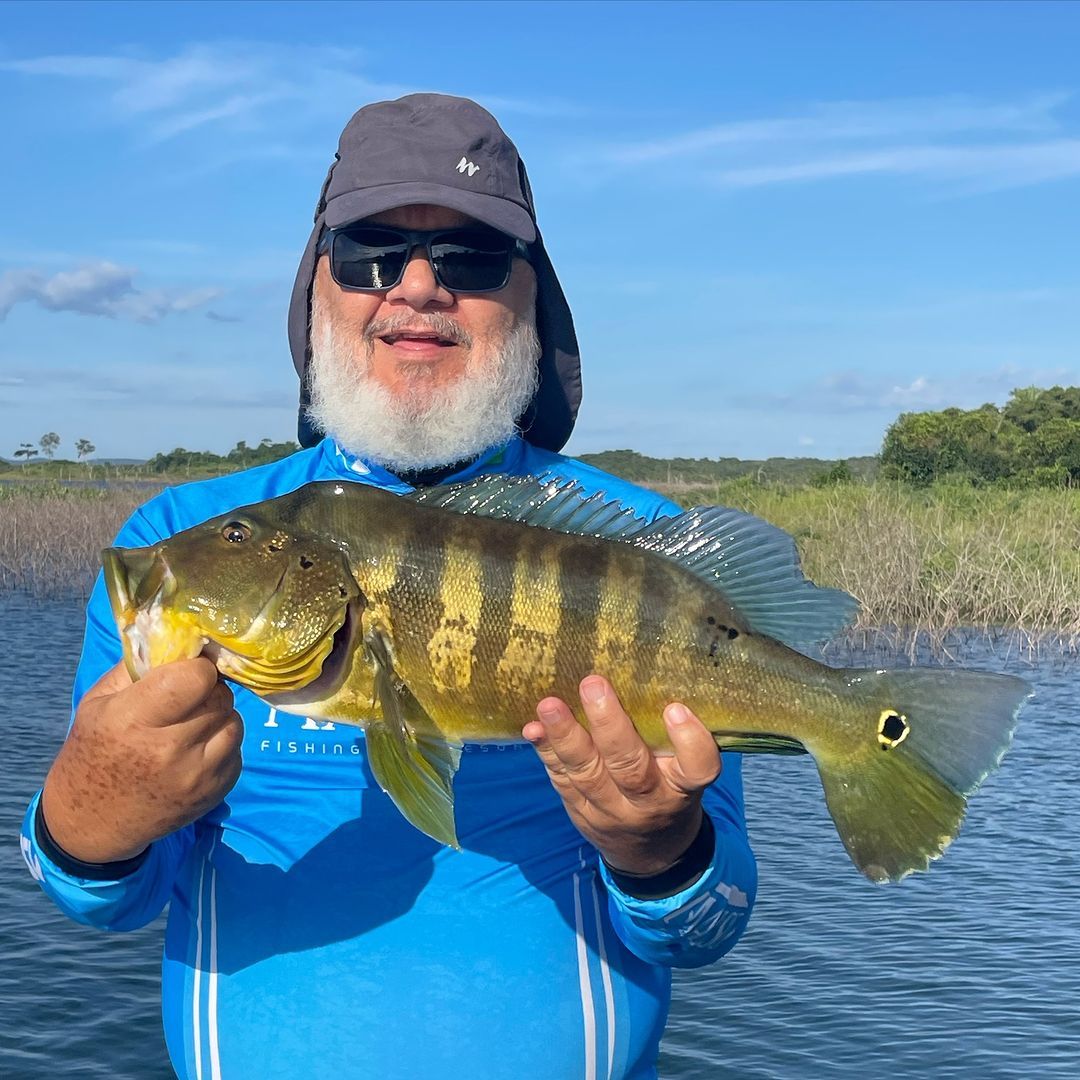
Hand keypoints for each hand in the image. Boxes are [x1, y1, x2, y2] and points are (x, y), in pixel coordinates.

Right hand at [41, 658, 242, 863]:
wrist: (91, 822)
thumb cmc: (93, 751)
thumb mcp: (100, 702)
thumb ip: (140, 666)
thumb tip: (183, 638)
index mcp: (134, 720)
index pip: (195, 677)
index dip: (196, 668)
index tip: (186, 672)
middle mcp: (169, 750)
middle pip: (219, 696)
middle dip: (207, 691)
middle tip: (186, 699)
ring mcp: (197, 776)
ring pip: (234, 721)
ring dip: (218, 717)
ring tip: (190, 726)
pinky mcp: (216, 792)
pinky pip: (236, 751)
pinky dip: (221, 745)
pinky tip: (195, 752)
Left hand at [523, 675, 719, 875]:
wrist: (651, 853)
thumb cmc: (670, 789)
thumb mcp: (684, 770)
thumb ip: (670, 738)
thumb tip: (637, 676)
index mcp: (683, 787)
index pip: (697, 770)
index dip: (689, 742)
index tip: (675, 709)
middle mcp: (649, 803)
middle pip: (631, 769)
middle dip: (610, 726)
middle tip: (593, 685)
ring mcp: (611, 812)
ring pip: (588, 775)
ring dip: (566, 737)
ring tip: (550, 705)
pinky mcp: (581, 813)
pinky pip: (562, 781)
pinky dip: (547, 752)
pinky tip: (533, 729)